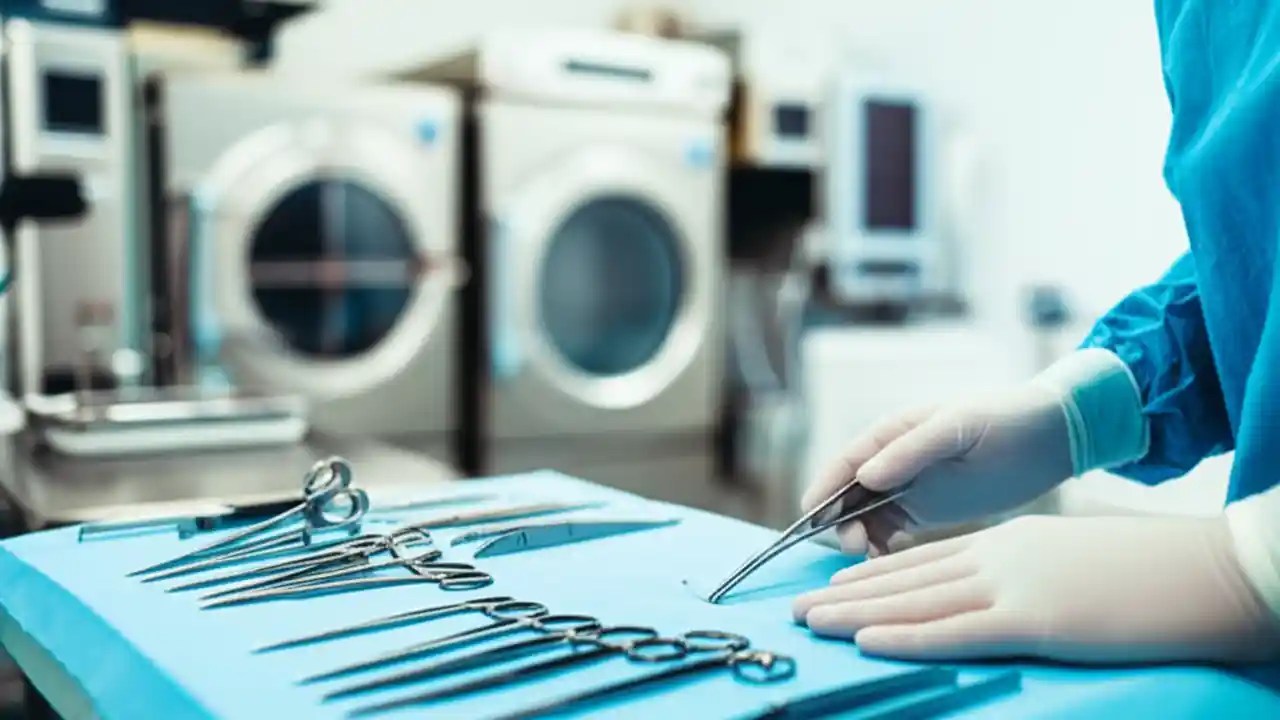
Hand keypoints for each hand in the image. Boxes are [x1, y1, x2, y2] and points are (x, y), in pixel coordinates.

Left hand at [792, 514, 1279, 663]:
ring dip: (856, 614)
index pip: (926, 561)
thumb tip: (998, 599)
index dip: (876, 577)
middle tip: (802, 607)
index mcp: (1008, 543)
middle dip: (849, 594)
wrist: (1204, 567)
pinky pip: (955, 630)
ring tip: (811, 622)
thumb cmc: (1144, 571)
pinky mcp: (1034, 619)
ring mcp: (1013, 587)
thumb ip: (1025, 574)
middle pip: (907, 579)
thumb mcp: (1069, 561)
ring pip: (916, 602)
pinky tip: (866, 640)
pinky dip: (905, 636)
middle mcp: (998, 558)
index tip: (838, 587)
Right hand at [803, 384, 1072, 555]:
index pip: (846, 462)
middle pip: (847, 494)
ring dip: (857, 536)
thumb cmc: (1004, 418)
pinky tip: (886, 559)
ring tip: (868, 555)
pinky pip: (888, 531)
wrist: (1051, 437)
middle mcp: (892, 461)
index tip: (811, 516)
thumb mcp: (956, 426)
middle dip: (838, 520)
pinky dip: (879, 547)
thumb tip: (864, 476)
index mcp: (893, 434)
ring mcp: (906, 487)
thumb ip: (910, 450)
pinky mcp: (925, 511)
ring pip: (863, 517)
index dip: (824, 488)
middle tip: (852, 546)